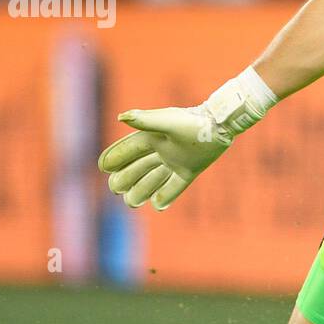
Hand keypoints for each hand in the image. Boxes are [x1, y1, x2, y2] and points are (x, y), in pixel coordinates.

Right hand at [98, 106, 230, 210]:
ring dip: (142, 189)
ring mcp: (177, 160)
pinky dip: (167, 195)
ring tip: (130, 202)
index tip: (103, 166)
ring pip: (154, 178)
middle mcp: (163, 149)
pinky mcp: (190, 169)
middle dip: (126, 177)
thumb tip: (120, 117)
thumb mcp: (168, 121)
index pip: (130, 148)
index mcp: (155, 136)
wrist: (220, 125)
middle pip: (140, 166)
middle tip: (114, 187)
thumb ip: (146, 121)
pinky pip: (176, 185)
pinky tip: (158, 206)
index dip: (116, 156)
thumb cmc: (193, 121)